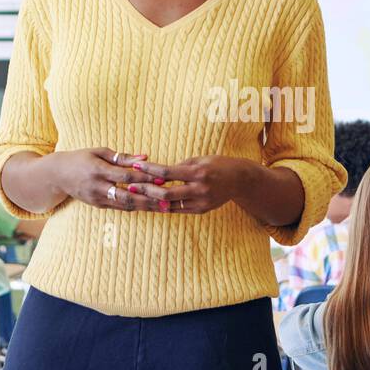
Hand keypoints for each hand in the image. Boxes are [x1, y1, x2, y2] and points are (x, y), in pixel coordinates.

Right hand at [52, 147, 165, 211]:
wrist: (58, 175)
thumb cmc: (81, 158)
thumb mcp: (100, 152)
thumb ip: (123, 157)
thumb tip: (146, 157)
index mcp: (98, 170)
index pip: (126, 176)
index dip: (145, 178)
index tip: (163, 178)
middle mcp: (97, 187)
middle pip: (127, 195)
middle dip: (149, 198)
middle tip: (167, 200)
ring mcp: (97, 198)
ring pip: (125, 205)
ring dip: (146, 207)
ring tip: (164, 208)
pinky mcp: (98, 205)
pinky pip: (120, 208)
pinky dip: (136, 207)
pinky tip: (150, 208)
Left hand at [123, 155, 252, 214]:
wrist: (239, 180)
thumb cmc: (217, 165)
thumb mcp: (199, 160)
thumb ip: (179, 167)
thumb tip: (158, 174)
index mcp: (198, 172)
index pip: (167, 173)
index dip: (149, 170)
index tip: (135, 166)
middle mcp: (199, 189)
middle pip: (165, 193)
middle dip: (145, 190)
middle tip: (130, 186)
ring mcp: (201, 202)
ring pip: (169, 205)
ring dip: (151, 201)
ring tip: (136, 197)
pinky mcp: (201, 210)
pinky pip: (178, 210)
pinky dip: (164, 206)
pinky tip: (152, 203)